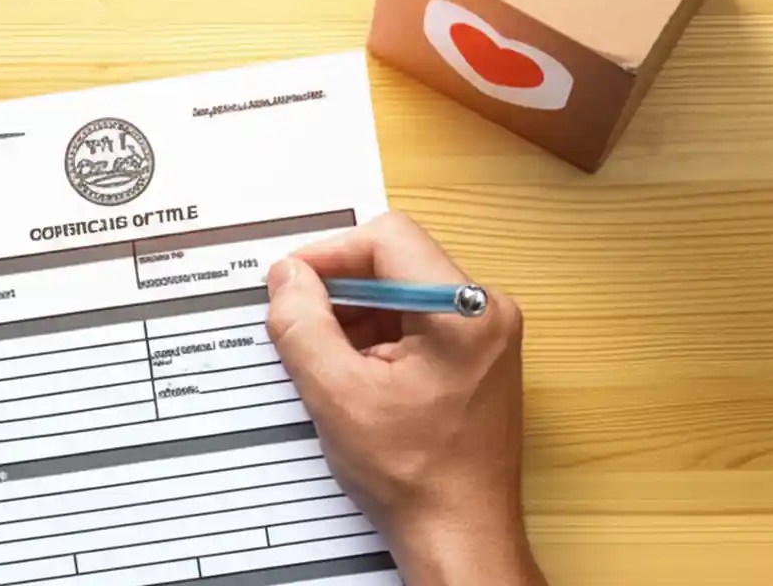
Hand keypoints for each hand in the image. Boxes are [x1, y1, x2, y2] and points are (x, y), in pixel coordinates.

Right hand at [265, 213, 544, 585]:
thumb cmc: (414, 476)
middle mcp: (486, 311)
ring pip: (401, 291)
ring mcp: (486, 334)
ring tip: (329, 364)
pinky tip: (354, 376)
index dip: (330, 255)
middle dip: (340, 291)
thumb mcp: (336, 394)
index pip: (388, 238)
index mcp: (464, 311)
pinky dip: (376, 337)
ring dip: (355, 316)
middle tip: (301, 327)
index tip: (292, 285)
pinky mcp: (475, 356)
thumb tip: (286, 277)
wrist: (459, 535)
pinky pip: (415, 321)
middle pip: (395, 261)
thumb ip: (302, 325)